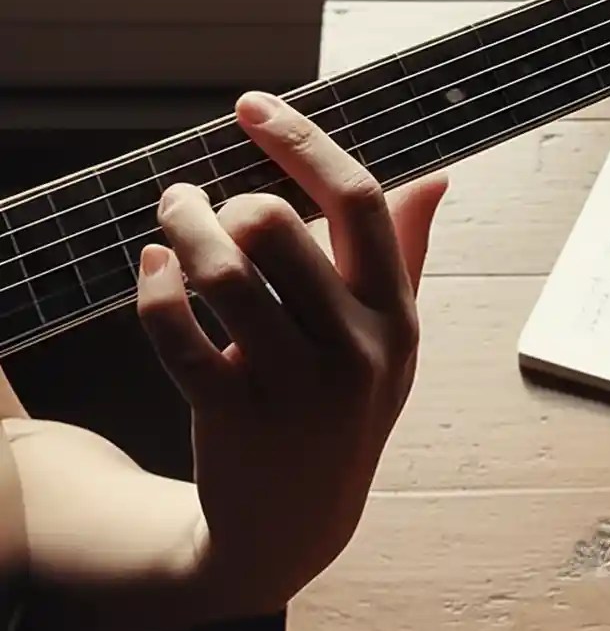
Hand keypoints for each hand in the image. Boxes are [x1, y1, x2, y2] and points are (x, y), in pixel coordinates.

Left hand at [135, 91, 446, 605]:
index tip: (252, 107)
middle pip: (279, 224)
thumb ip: (410, 256)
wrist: (298, 523)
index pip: (362, 201)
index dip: (302, 142)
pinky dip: (152, 288)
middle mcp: (356, 349)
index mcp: (397, 316)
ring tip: (169, 221)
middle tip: (199, 202)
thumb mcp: (393, 341)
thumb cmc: (345, 411)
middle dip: (224, 199)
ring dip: (179, 228)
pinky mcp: (233, 415)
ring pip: (220, 271)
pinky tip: (153, 272)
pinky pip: (175, 331)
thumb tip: (435, 178)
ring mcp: (295, 386)